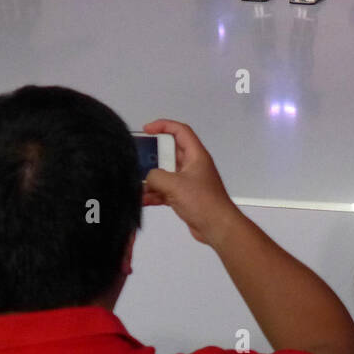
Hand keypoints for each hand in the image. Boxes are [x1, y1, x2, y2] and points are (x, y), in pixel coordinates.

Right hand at [140, 121, 243, 246]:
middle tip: (136, 159)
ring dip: (151, 179)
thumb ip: (156, 176)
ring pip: (165, 173)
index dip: (163, 125)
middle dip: (152, 156)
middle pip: (169, 153)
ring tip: (136, 184)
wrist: (217, 227)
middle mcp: (193, 166)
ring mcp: (188, 181)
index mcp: (196, 156)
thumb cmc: (203, 202)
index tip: (146, 129)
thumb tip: (148, 178)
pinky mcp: (184, 196)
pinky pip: (165, 190)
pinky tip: (143, 200)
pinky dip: (154, 194)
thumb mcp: (175, 185)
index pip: (180, 131)